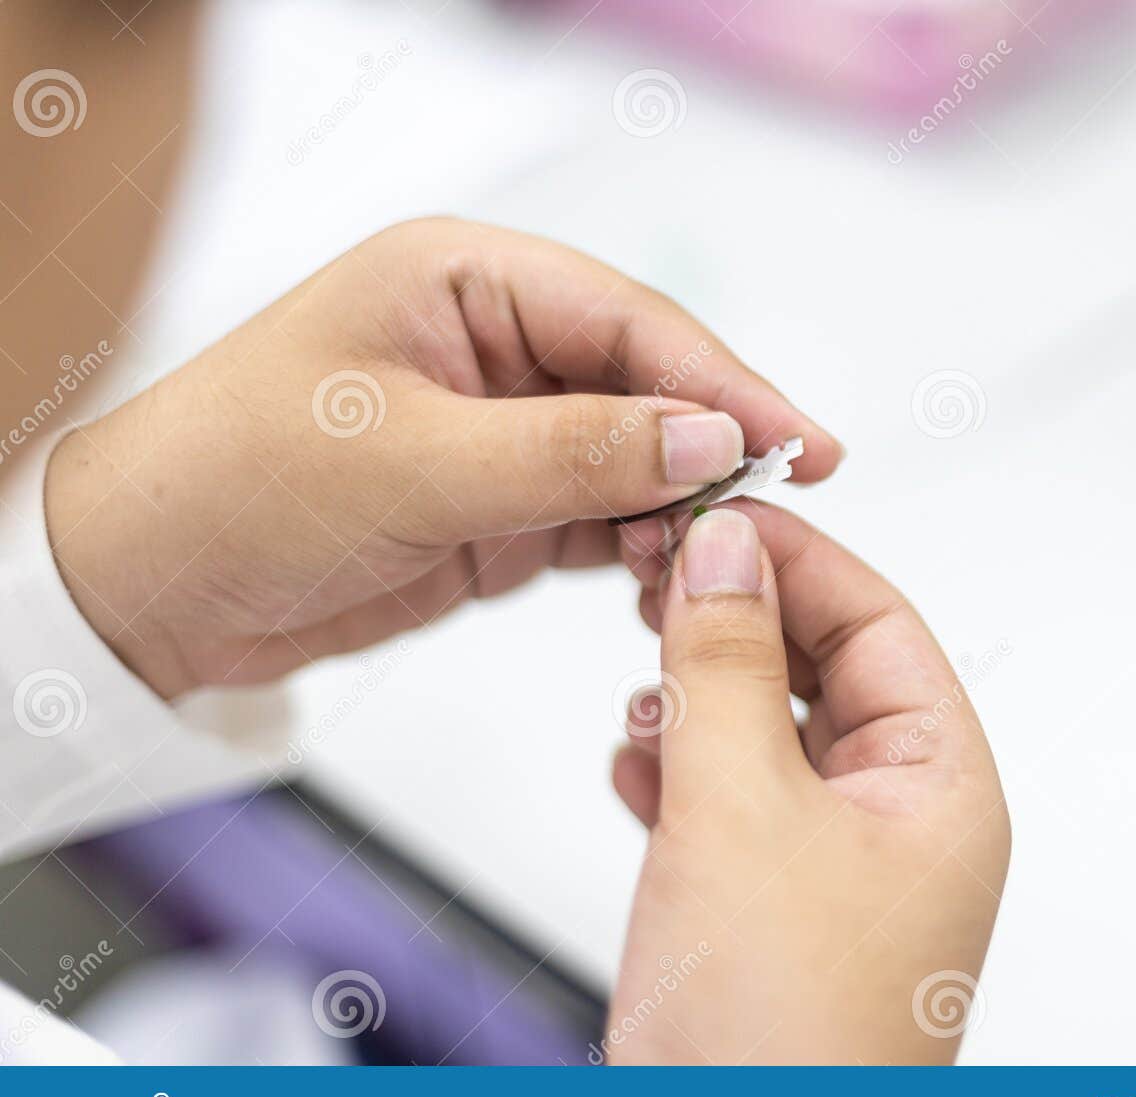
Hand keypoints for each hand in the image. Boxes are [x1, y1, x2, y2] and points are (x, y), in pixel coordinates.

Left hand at [42, 218, 842, 697]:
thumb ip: (573, 451)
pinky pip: (598, 517)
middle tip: (784, 507)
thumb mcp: (415, 462)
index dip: (721, 380)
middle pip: (646, 383)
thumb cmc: (239, 482)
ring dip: (678, 508)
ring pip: (633, 457)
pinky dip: (637, 549)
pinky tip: (664, 580)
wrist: (150, 590)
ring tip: (720, 561)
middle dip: (712, 447)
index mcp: (465, 278)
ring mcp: (503, 427)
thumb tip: (712, 440)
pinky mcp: (500, 504)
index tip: (795, 443)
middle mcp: (495, 341)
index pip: (629, 319)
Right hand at [601, 503, 1009, 1063]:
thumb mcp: (740, 811)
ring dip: (703, 696)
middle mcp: (901, 828)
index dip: (793, 556)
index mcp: (940, 791)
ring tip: (644, 680)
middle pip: (825, 671)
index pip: (878, 622)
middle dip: (737, 623)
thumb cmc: (781, 1044)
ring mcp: (836, 875)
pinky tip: (638, 763)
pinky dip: (682, 770)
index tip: (711, 512)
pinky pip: (732, 805)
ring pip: (771, 736)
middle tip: (656, 575)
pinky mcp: (772, 915)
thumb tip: (724, 547)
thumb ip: (730, 663)